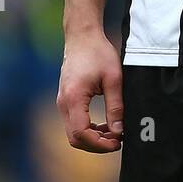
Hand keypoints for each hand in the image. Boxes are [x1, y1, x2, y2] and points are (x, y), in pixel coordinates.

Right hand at [56, 31, 124, 152]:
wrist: (82, 36)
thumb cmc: (98, 53)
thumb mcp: (113, 79)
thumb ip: (115, 106)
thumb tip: (119, 131)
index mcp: (74, 98)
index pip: (81, 133)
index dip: (99, 144)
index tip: (117, 142)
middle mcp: (63, 103)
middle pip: (75, 138)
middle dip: (96, 145)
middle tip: (118, 141)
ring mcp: (62, 102)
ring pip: (73, 133)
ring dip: (93, 138)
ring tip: (114, 134)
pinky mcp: (66, 100)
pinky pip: (74, 123)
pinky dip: (88, 129)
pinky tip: (105, 126)